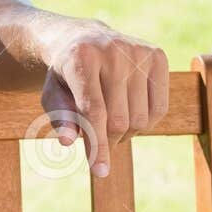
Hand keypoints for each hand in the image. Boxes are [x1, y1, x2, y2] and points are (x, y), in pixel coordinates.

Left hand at [39, 21, 169, 178]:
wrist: (83, 39)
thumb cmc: (65, 75)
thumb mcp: (52, 94)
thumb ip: (59, 116)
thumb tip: (68, 141)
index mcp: (81, 58)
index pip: (93, 112)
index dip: (97, 145)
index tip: (99, 172)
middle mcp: (113, 51)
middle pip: (119, 119)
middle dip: (108, 140)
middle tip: (98, 139)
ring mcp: (138, 52)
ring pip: (140, 118)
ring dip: (125, 134)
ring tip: (110, 123)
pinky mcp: (158, 56)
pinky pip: (160, 108)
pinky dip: (145, 123)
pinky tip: (129, 114)